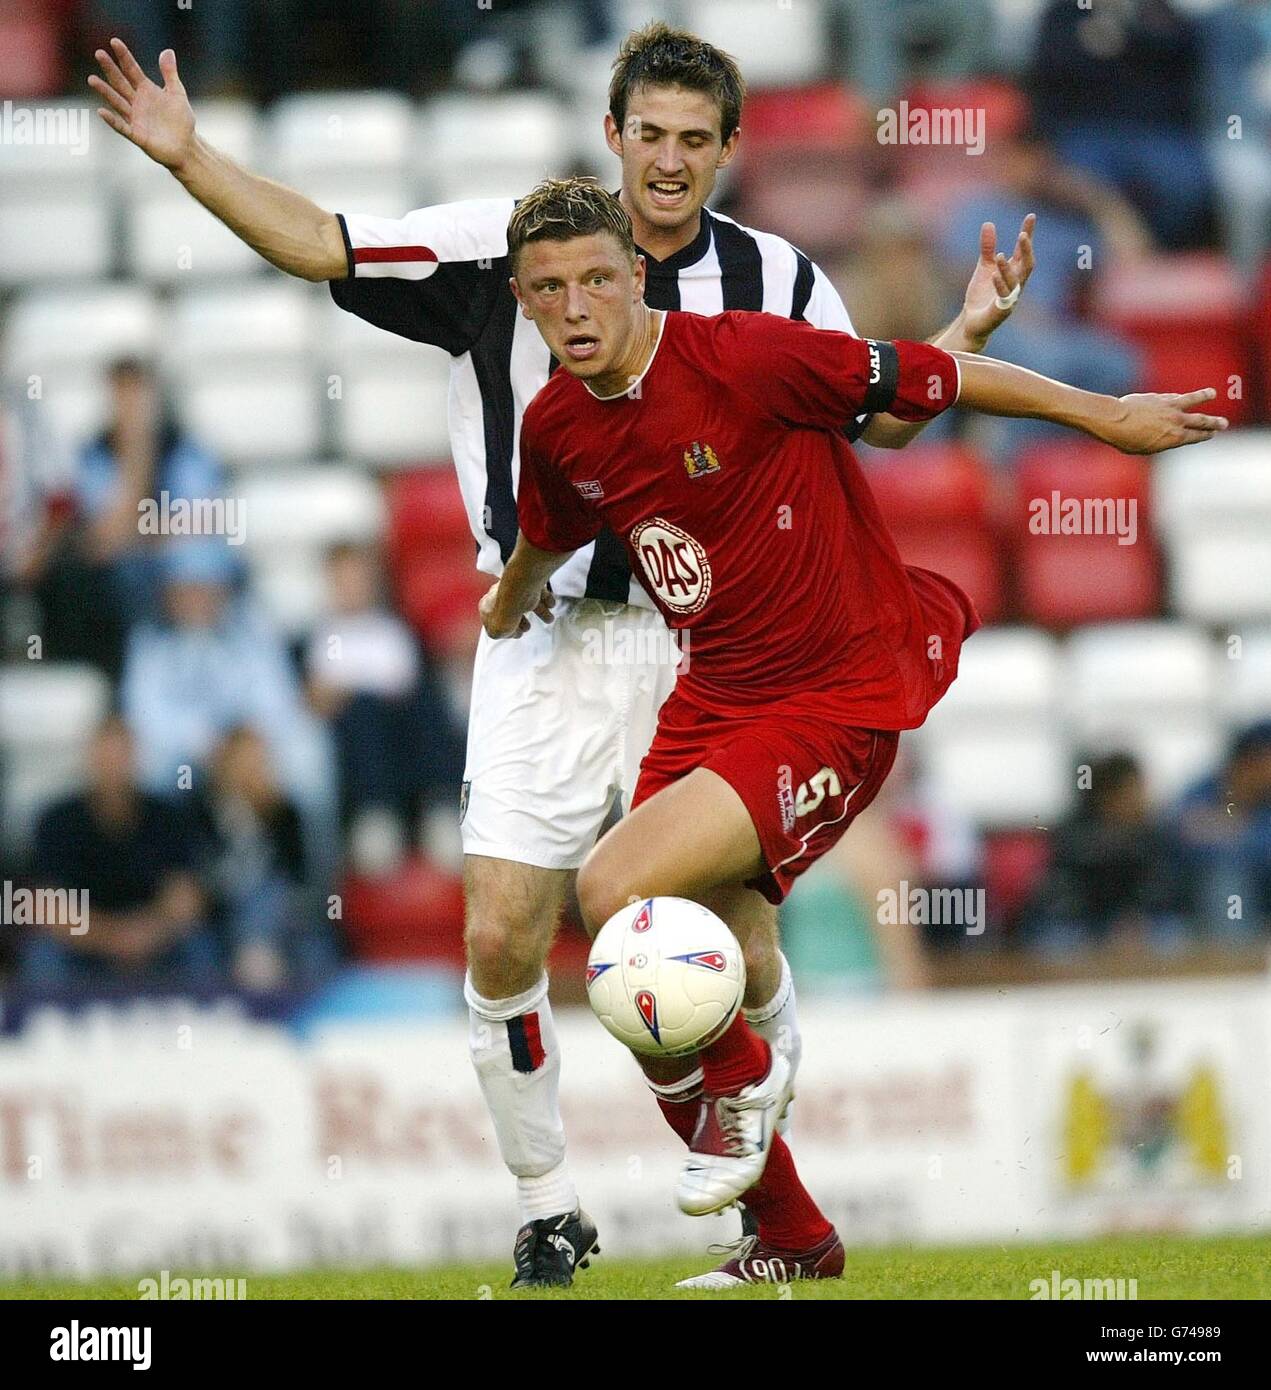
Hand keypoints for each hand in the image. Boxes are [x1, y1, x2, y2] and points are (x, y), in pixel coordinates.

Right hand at [89, 40, 195, 171]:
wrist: (186, 147)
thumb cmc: (181, 121)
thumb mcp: (177, 94)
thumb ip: (170, 74)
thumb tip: (168, 50)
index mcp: (146, 90)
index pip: (132, 70)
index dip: (124, 56)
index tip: (114, 41)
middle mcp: (137, 102)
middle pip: (121, 82)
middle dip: (110, 69)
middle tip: (99, 53)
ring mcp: (135, 118)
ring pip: (117, 102)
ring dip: (105, 92)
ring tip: (92, 79)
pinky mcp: (137, 135)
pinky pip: (123, 127)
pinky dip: (113, 121)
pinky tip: (101, 111)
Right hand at [479, 581, 554, 638]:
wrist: (519, 593)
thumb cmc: (506, 613)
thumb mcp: (496, 632)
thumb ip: (498, 633)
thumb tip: (506, 632)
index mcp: (487, 604)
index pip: (495, 618)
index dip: (505, 628)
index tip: (516, 634)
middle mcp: (500, 593)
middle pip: (512, 609)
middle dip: (521, 620)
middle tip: (527, 627)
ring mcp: (515, 587)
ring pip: (528, 601)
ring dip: (540, 612)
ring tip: (549, 619)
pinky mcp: (530, 582)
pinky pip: (539, 592)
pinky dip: (546, 600)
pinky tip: (551, 606)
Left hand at [961, 214, 1035, 344]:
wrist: (972, 321)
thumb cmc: (982, 294)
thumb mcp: (984, 267)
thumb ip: (987, 248)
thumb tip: (989, 224)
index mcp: (1014, 271)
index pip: (1024, 250)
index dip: (1028, 233)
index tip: (1031, 216)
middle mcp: (1017, 283)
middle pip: (1028, 264)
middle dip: (1027, 250)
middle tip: (1022, 235)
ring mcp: (1011, 297)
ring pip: (1015, 281)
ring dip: (1007, 268)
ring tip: (999, 255)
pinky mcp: (1002, 310)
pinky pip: (1004, 297)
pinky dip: (999, 285)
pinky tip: (994, 275)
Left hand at [1099, 388, 1227, 454]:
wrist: (1115, 420)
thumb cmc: (1126, 439)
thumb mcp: (1146, 448)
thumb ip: (1160, 441)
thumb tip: (1166, 436)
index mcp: (1175, 438)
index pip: (1196, 436)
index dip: (1205, 435)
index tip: (1211, 434)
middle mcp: (1177, 421)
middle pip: (1201, 421)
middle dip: (1213, 422)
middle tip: (1223, 423)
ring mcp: (1170, 407)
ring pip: (1193, 400)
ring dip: (1203, 396)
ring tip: (1211, 393)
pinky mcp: (1161, 397)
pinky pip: (1175, 396)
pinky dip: (1181, 396)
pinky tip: (1183, 396)